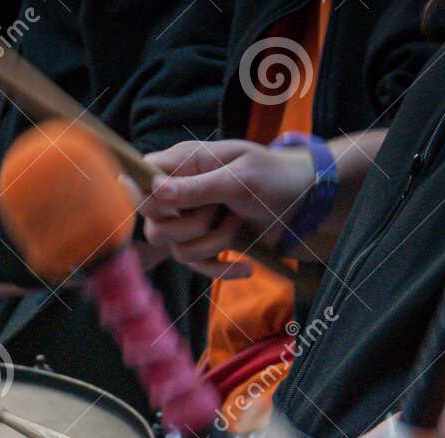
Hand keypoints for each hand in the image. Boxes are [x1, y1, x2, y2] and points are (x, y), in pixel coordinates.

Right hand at [140, 139, 313, 276]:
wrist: (302, 203)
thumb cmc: (273, 177)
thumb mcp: (239, 178)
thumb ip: (197, 186)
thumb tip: (156, 190)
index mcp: (184, 162)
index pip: (142, 178)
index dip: (148, 197)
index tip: (171, 205)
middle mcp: (181, 192)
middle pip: (154, 224)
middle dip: (190, 226)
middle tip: (219, 211)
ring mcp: (191, 221)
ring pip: (177, 250)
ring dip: (213, 244)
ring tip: (238, 224)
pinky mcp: (205, 245)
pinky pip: (196, 267)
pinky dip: (222, 269)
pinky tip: (246, 267)